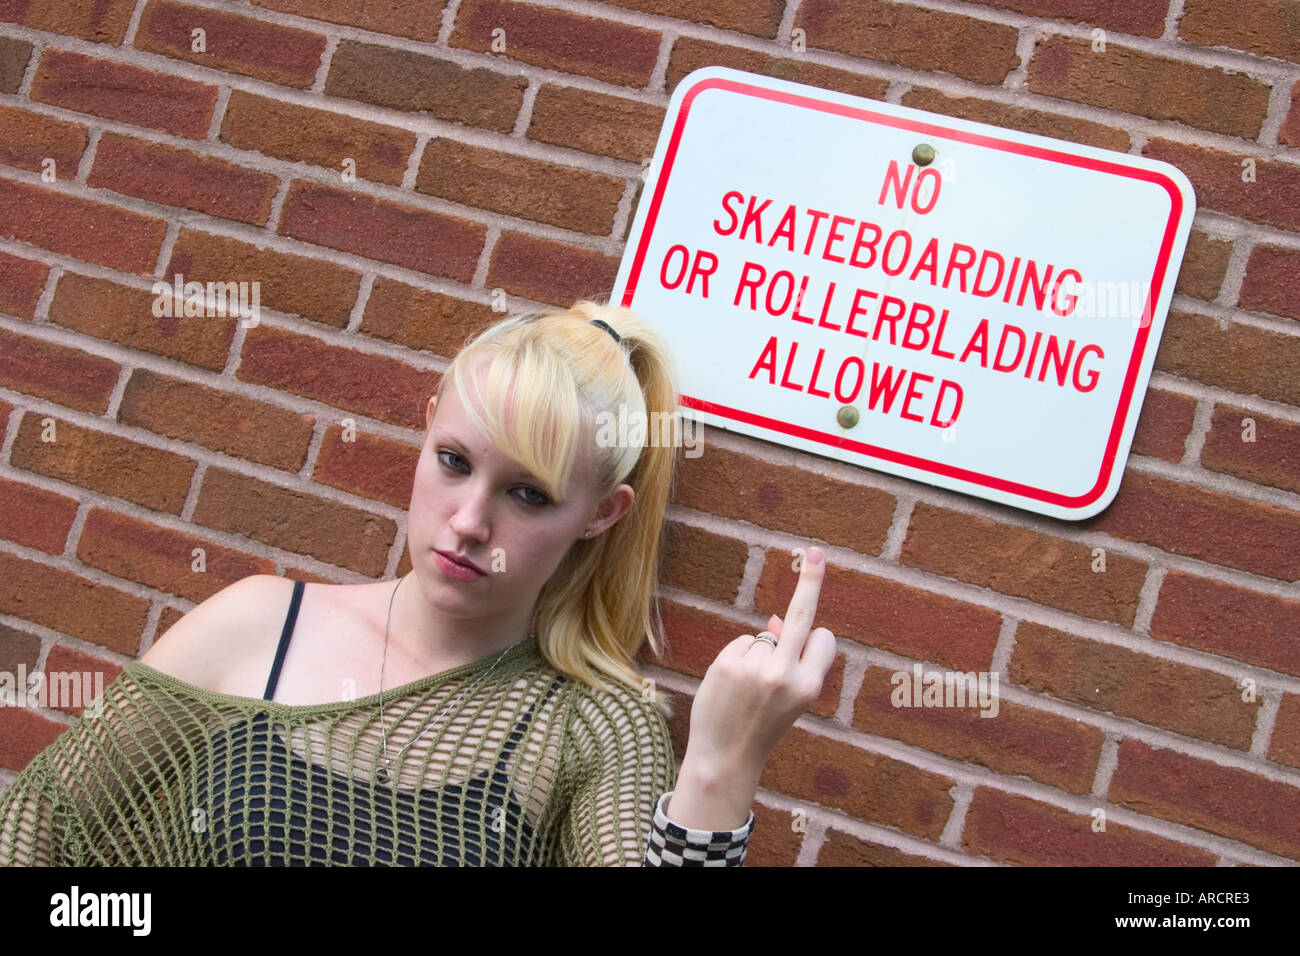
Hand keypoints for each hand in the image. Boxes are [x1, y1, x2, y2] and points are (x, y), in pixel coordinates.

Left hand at [683, 545, 836, 782]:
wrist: (726, 757)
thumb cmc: (761, 726)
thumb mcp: (789, 699)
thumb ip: (791, 661)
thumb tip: (775, 619)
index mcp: (810, 686)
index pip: (823, 638)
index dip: (816, 639)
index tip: (823, 602)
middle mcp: (785, 675)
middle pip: (802, 615)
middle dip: (812, 582)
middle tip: (816, 551)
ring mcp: (755, 668)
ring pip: (763, 637)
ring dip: (758, 655)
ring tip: (748, 690)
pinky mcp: (727, 662)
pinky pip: (741, 642)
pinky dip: (738, 657)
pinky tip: (732, 684)